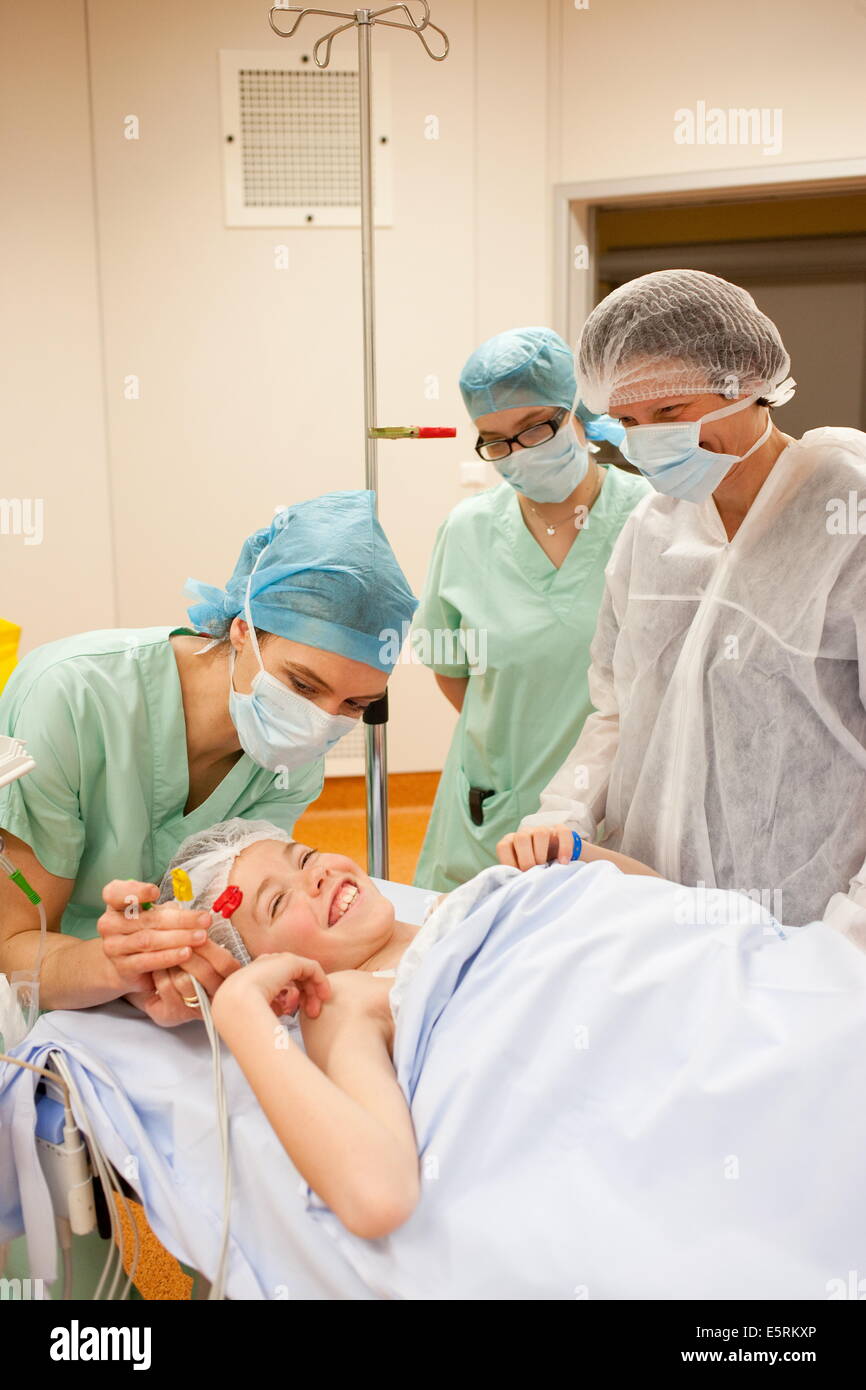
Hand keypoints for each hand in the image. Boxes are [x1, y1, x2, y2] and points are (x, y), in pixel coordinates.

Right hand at [97, 879, 210, 993]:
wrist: (127, 965)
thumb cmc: (145, 932)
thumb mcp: (152, 915)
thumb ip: (167, 910)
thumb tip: (197, 914)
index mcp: (115, 905)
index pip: (115, 893)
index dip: (135, 891)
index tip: (156, 892)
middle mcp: (109, 924)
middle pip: (146, 919)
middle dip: (180, 919)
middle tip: (204, 919)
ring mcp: (114, 947)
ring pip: (148, 940)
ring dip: (179, 938)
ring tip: (201, 937)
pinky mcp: (123, 967)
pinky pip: (148, 961)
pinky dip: (169, 956)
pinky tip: (186, 953)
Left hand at [123, 940, 242, 1026]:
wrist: (156, 988)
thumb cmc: (182, 963)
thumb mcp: (195, 947)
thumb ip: (195, 932)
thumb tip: (186, 912)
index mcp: (228, 978)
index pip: (225, 963)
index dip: (210, 946)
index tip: (197, 932)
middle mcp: (215, 997)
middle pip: (204, 972)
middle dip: (186, 951)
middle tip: (176, 939)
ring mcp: (194, 1009)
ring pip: (183, 980)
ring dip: (170, 962)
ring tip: (165, 954)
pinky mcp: (172, 1015)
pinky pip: (166, 988)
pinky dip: (158, 973)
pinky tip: (158, 969)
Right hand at [213, 952, 331, 1021]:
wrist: (236, 1003)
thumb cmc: (241, 1015)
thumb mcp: (254, 1013)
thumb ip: (267, 1009)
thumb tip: (278, 1017)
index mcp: (252, 977)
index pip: (276, 983)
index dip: (289, 998)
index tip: (292, 1014)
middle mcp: (264, 966)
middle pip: (292, 978)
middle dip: (304, 996)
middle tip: (311, 1014)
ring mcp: (277, 961)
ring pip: (303, 973)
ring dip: (312, 992)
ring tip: (315, 1010)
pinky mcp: (290, 961)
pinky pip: (312, 968)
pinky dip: (320, 981)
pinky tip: (324, 996)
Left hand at [496, 823, 578, 871]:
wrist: (555, 864)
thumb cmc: (534, 872)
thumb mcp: (522, 873)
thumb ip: (515, 875)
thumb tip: (511, 885)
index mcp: (511, 843)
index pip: (503, 846)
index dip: (509, 862)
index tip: (518, 876)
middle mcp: (525, 833)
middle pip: (521, 838)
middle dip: (527, 859)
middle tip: (533, 873)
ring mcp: (543, 830)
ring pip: (540, 833)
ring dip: (542, 853)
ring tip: (546, 869)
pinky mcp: (560, 831)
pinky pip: (563, 833)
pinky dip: (564, 848)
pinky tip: (563, 863)